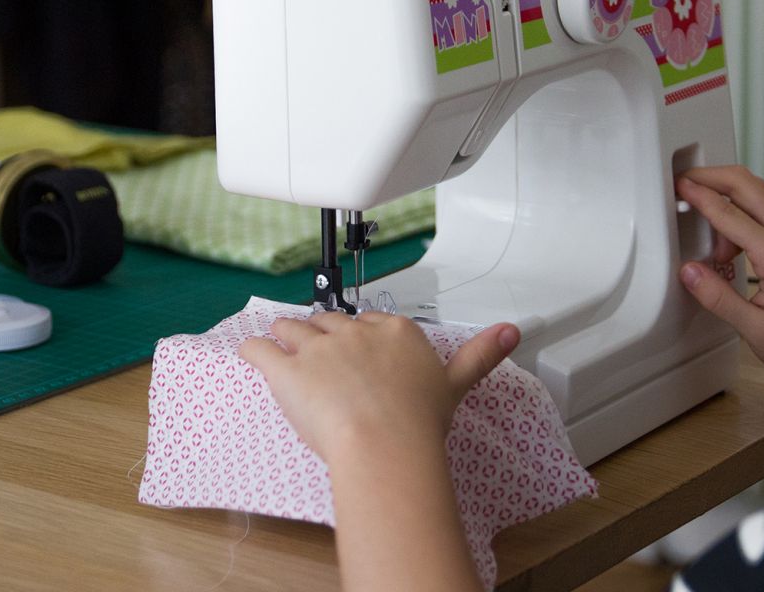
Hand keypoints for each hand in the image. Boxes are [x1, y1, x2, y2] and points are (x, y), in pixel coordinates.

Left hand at [242, 312, 515, 591]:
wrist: (385, 442)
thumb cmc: (418, 420)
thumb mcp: (456, 384)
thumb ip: (481, 354)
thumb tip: (512, 331)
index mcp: (394, 331)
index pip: (368, 321)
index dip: (359, 339)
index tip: (358, 357)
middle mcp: (353, 331)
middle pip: (328, 321)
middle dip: (321, 338)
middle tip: (322, 363)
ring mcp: (316, 347)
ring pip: (291, 328)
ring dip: (286, 338)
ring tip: (284, 352)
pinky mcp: (284, 368)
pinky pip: (258, 349)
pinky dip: (251, 351)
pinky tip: (251, 354)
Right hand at [676, 166, 763, 405]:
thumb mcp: (752, 329)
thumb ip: (717, 298)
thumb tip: (689, 270)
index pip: (732, 215)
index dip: (702, 197)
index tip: (680, 187)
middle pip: (749, 185)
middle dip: (714, 176)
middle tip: (686, 181)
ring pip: (758, 192)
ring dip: (727, 193)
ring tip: (705, 225)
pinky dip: (740, 209)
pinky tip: (727, 239)